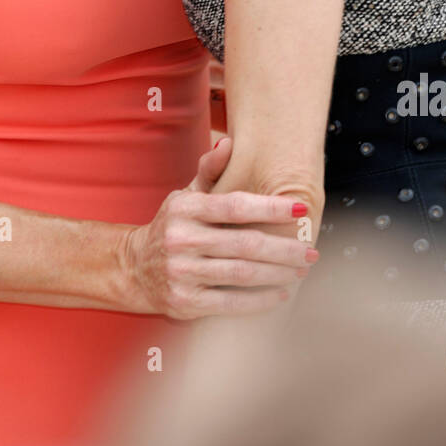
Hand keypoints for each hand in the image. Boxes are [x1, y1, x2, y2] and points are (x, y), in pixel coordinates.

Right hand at [123, 137, 315, 318]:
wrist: (135, 268)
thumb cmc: (174, 226)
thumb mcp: (186, 195)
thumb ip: (210, 171)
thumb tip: (228, 143)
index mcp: (185, 208)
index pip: (235, 206)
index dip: (271, 208)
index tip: (301, 208)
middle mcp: (182, 239)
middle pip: (245, 244)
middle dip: (284, 249)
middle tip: (310, 251)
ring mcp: (182, 272)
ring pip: (242, 274)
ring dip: (278, 274)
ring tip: (300, 271)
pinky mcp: (185, 301)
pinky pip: (231, 302)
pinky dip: (260, 301)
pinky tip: (280, 294)